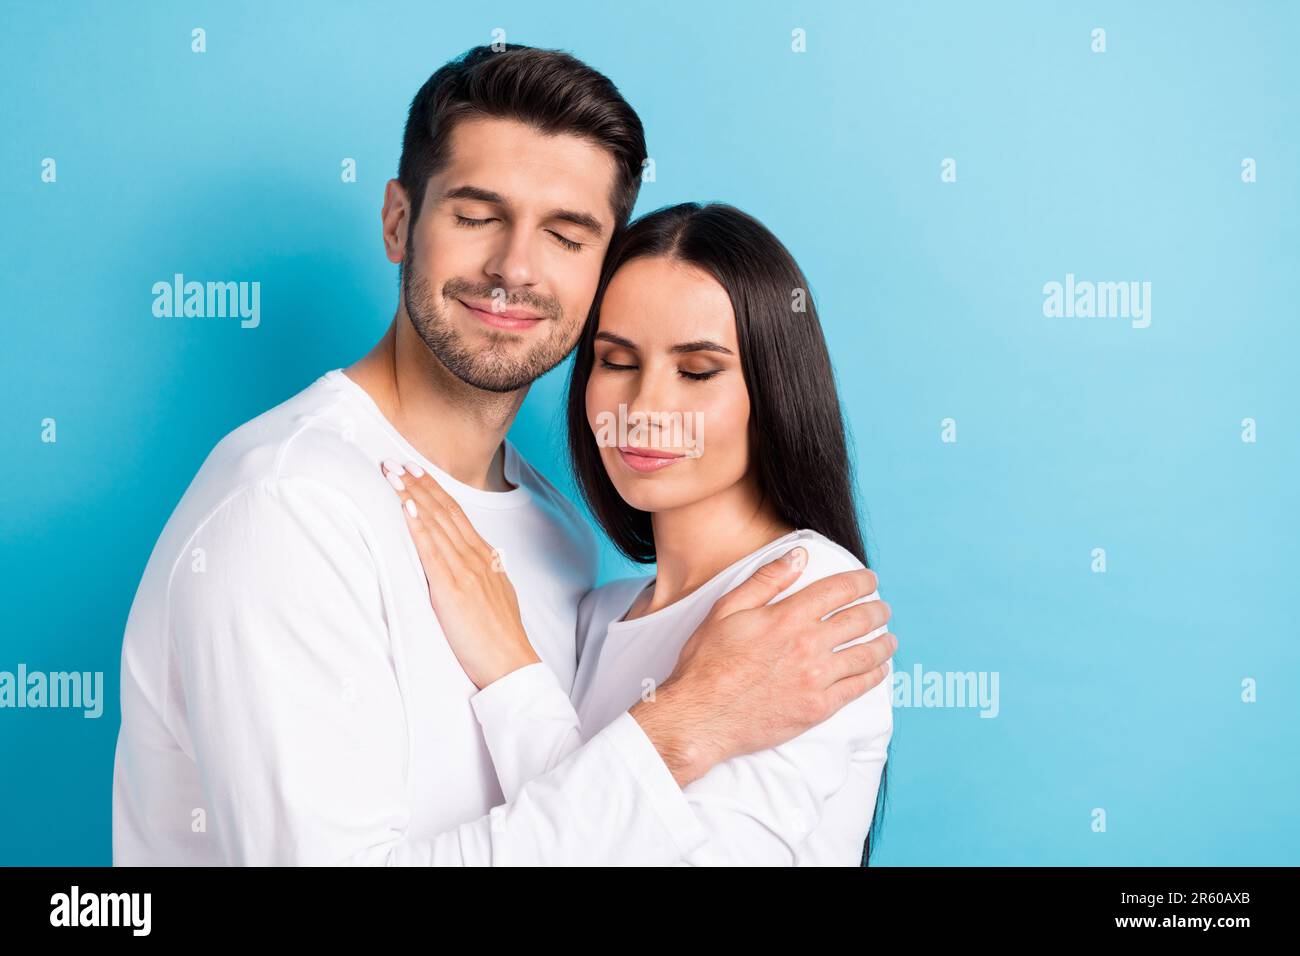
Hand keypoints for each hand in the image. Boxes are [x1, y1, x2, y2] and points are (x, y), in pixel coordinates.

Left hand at [381, 459, 539, 687]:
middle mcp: (477, 556)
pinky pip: (432, 549)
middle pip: (444, 510)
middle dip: (418, 482)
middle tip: (394, 460)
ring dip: (412, 494)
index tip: (415, 470)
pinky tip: (406, 506)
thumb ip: (485, 574)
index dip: (434, 490)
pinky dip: (418, 524)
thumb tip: (477, 562)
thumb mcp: (496, 595)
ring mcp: (466, 569)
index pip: (456, 514)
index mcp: (486, 557)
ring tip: (392, 473)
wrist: (511, 662)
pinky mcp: (452, 587)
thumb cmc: (500, 637)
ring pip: (436, 522)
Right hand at [630, 547, 895, 787]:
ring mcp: (817, 679)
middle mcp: (808, 645)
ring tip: (888, 638)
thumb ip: (766, 580)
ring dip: (883, 642)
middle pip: (860, 620)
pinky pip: (858, 687)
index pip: (839, 590)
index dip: (861, 581)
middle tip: (882, 608)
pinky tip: (878, 669)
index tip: (870, 580)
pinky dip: (875, 675)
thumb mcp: (726, 610)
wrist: (701, 716)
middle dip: (877, 610)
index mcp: (788, 617)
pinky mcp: (819, 708)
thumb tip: (798, 556)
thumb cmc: (708, 663)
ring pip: (866, 655)